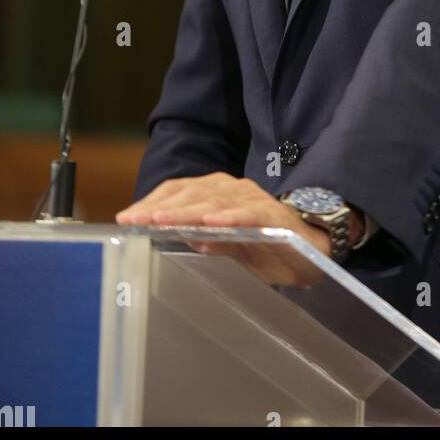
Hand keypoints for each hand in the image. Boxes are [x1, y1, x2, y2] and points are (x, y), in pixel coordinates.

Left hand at [115, 172, 337, 285]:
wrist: (312, 249)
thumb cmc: (267, 246)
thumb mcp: (230, 247)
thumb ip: (208, 239)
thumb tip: (178, 237)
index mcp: (220, 194)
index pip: (180, 191)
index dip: (153, 201)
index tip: (127, 217)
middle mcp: (235, 190)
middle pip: (191, 194)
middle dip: (159, 208)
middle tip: (134, 220)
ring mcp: (254, 199)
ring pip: (214, 201)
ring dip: (185, 211)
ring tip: (159, 219)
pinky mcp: (273, 215)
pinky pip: (248, 213)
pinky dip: (228, 217)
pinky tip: (208, 223)